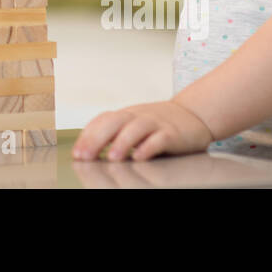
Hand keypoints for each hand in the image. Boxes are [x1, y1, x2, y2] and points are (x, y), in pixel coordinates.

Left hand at [72, 99, 213, 160]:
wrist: (194, 114)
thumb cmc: (159, 124)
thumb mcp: (134, 124)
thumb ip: (115, 134)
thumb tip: (88, 150)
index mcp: (126, 115)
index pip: (102, 120)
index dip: (87, 135)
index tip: (77, 152)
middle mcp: (138, 116)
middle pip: (114, 122)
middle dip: (97, 139)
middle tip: (85, 156)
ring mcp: (155, 123)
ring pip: (136, 128)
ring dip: (122, 142)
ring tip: (113, 157)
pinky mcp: (173, 134)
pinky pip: (160, 138)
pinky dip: (149, 147)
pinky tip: (140, 157)